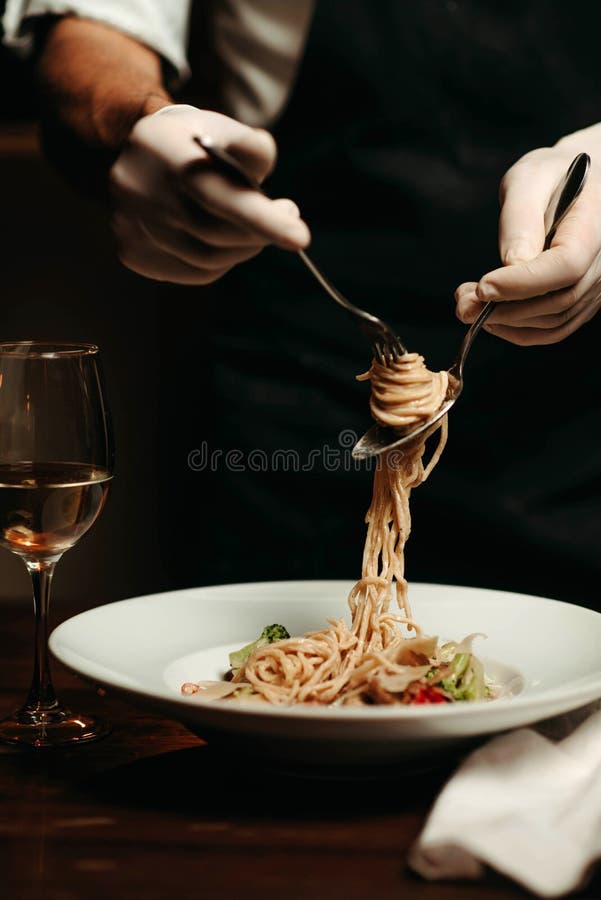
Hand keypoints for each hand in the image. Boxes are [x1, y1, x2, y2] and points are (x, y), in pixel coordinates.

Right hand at [110, 104, 309, 283]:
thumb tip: (272, 191)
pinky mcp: (131, 252)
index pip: (218, 194)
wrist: (140, 153)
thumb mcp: (225, 128)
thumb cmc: (195, 142)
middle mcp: (141, 191)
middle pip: (216, 234)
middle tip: (288, 216)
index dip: (262, 219)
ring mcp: (131, 225)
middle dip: (259, 233)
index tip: (300, 237)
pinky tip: (224, 239)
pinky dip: (220, 261)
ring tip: (255, 225)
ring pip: (207, 260)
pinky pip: (193, 272)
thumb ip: (254, 149)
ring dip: (243, 248)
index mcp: (166, 152)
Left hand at [455, 137, 600, 344]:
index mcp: (596, 224)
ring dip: (505, 322)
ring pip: (553, 321)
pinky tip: (491, 318)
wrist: (573, 184)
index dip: (522, 283)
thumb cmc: (552, 175)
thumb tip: (512, 262)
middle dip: (504, 308)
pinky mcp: (583, 302)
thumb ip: (521, 217)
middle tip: (461, 302)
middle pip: (558, 301)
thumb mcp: (530, 177)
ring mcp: (597, 286)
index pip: (566, 265)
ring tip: (467, 305)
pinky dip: (518, 331)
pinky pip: (553, 329)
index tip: (481, 287)